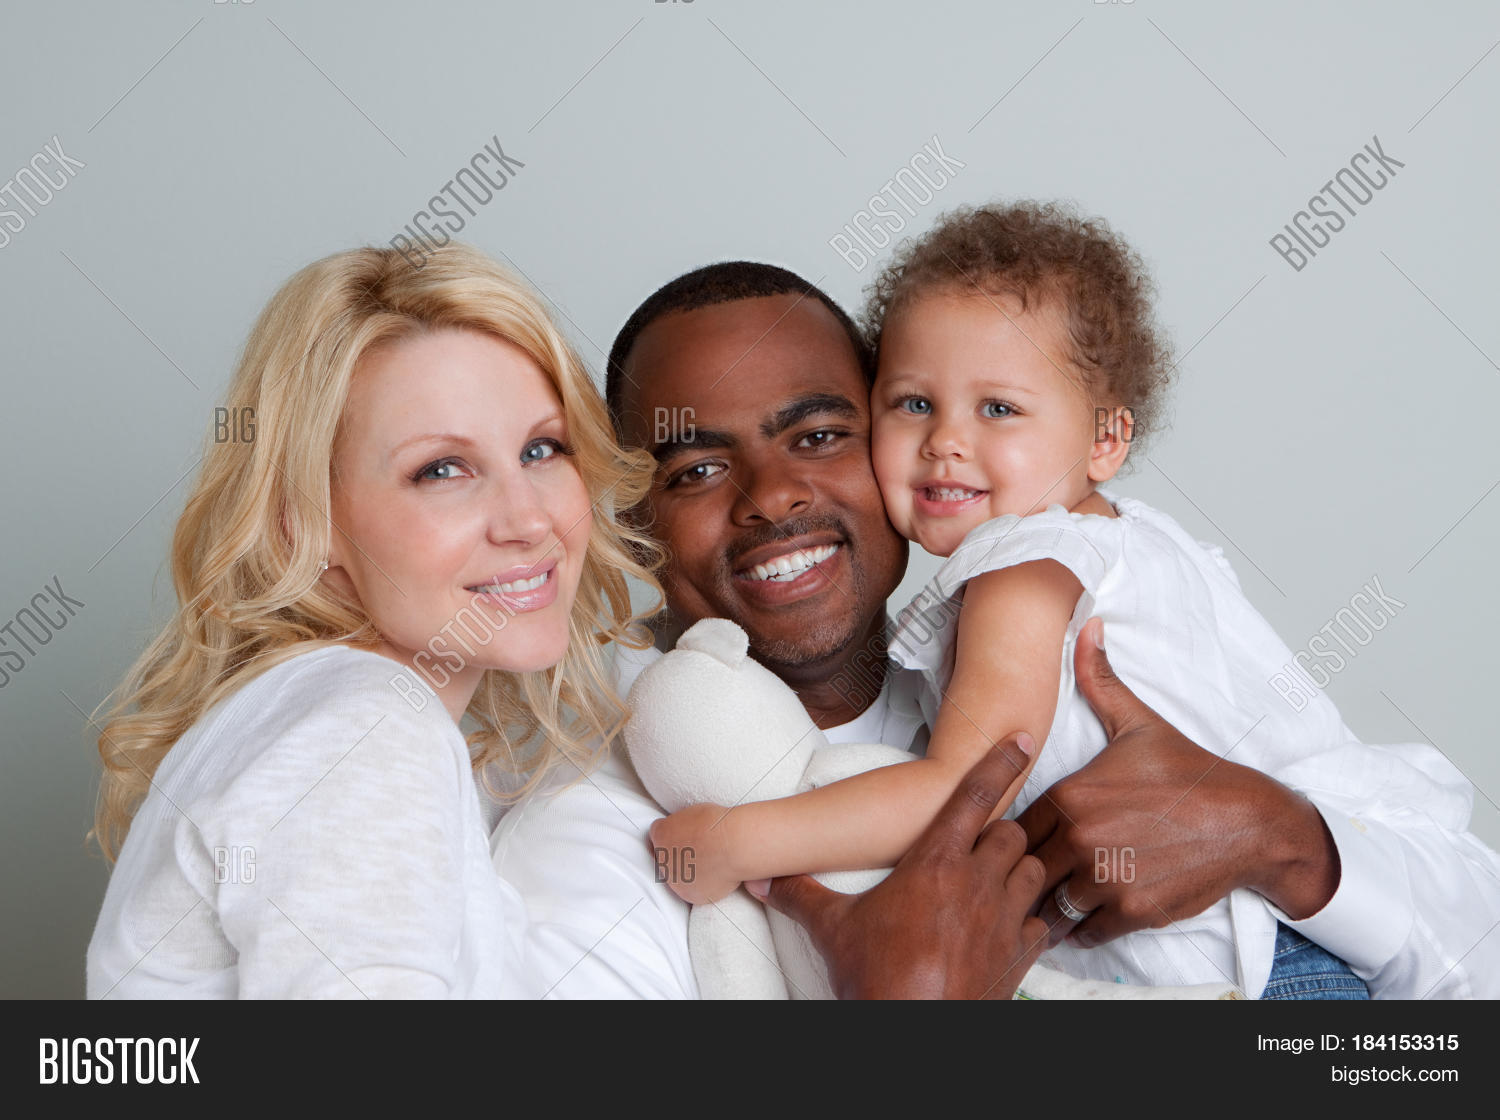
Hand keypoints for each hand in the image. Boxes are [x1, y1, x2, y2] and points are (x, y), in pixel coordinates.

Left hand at [648, 803, 742, 904]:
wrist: (733, 846)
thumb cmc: (718, 825)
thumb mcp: (694, 813)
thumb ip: (682, 824)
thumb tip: (687, 831)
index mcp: (660, 834)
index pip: (658, 834)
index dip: (672, 834)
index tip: (683, 835)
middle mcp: (661, 859)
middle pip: (665, 857)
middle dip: (678, 855)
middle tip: (698, 849)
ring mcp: (675, 880)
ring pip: (679, 876)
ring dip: (689, 871)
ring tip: (709, 862)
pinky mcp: (690, 895)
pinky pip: (695, 890)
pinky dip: (704, 884)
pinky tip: (715, 873)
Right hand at [755, 737, 1049, 998]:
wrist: (913, 1031)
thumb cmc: (876, 979)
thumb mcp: (832, 930)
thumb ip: (799, 895)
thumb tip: (759, 879)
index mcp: (935, 863)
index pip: (975, 795)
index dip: (1000, 761)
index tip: (1020, 738)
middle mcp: (977, 882)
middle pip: (1010, 832)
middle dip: (999, 833)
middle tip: (981, 845)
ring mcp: (1003, 919)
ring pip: (1032, 871)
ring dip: (1018, 870)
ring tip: (997, 879)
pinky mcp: (1018, 956)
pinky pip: (1039, 922)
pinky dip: (1029, 919)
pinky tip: (1008, 926)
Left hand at [1020, 617, 1339, 949]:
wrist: (1249, 822)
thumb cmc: (1190, 773)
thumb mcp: (1139, 722)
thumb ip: (1100, 680)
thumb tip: (1086, 626)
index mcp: (1070, 795)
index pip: (1012, 828)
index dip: (1011, 839)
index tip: (1017, 843)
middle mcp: (1081, 838)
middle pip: (1024, 870)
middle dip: (1023, 876)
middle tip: (1025, 878)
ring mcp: (1106, 879)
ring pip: (1050, 905)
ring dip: (1048, 906)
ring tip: (1051, 901)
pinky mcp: (1132, 912)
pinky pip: (1084, 931)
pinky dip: (1081, 928)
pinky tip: (1086, 915)